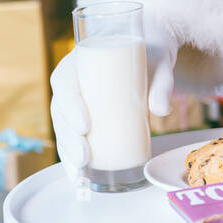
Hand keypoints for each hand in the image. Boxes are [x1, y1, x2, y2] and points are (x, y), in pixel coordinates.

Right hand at [50, 10, 178, 190]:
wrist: (151, 46)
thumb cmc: (152, 51)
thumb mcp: (160, 62)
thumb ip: (162, 83)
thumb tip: (162, 110)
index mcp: (83, 58)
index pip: (66, 80)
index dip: (70, 104)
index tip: (85, 125)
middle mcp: (73, 78)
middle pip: (61, 108)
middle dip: (68, 137)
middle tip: (84, 157)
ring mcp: (77, 97)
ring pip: (62, 125)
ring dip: (66, 151)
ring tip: (78, 173)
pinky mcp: (85, 113)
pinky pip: (71, 134)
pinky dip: (71, 155)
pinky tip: (76, 176)